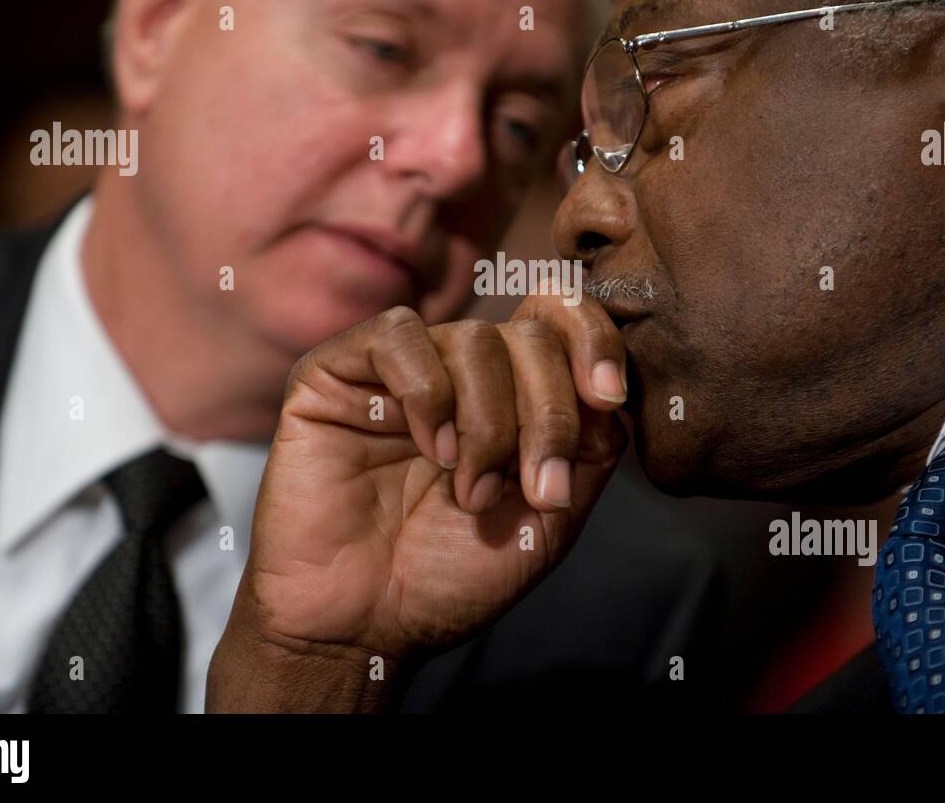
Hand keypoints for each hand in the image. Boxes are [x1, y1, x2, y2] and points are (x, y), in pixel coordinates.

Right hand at [207, 294, 627, 710]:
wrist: (364, 625)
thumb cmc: (448, 578)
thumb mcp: (548, 520)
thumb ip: (588, 449)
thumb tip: (607, 390)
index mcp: (510, 395)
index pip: (561, 320)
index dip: (595, 341)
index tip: (608, 397)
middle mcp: (457, 372)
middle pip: (530, 336)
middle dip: (549, 414)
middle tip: (535, 491)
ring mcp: (398, 369)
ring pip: (473, 339)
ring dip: (488, 424)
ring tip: (470, 493)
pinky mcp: (336, 372)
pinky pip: (399, 336)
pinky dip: (428, 392)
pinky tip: (430, 448)